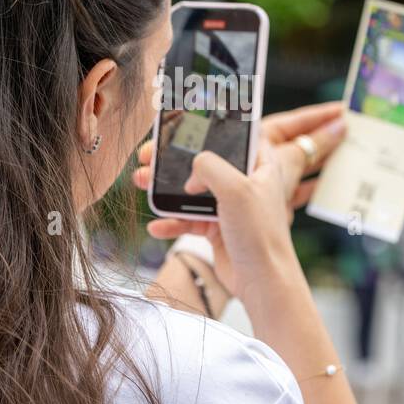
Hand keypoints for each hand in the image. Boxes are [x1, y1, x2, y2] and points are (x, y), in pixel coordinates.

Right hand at [133, 102, 347, 298]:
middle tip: (149, 155)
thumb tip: (191, 168)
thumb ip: (209, 166)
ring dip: (165, 189)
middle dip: (174, 159)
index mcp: (259, 166)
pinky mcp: (218, 229)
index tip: (186, 119)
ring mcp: (230, 207)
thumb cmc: (260, 235)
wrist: (263, 283)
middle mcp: (245, 183)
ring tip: (141, 184)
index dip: (213, 125)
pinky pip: (188, 220)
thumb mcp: (235, 188)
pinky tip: (155, 225)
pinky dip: (171, 222)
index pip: (238, 134)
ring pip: (192, 191)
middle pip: (205, 162)